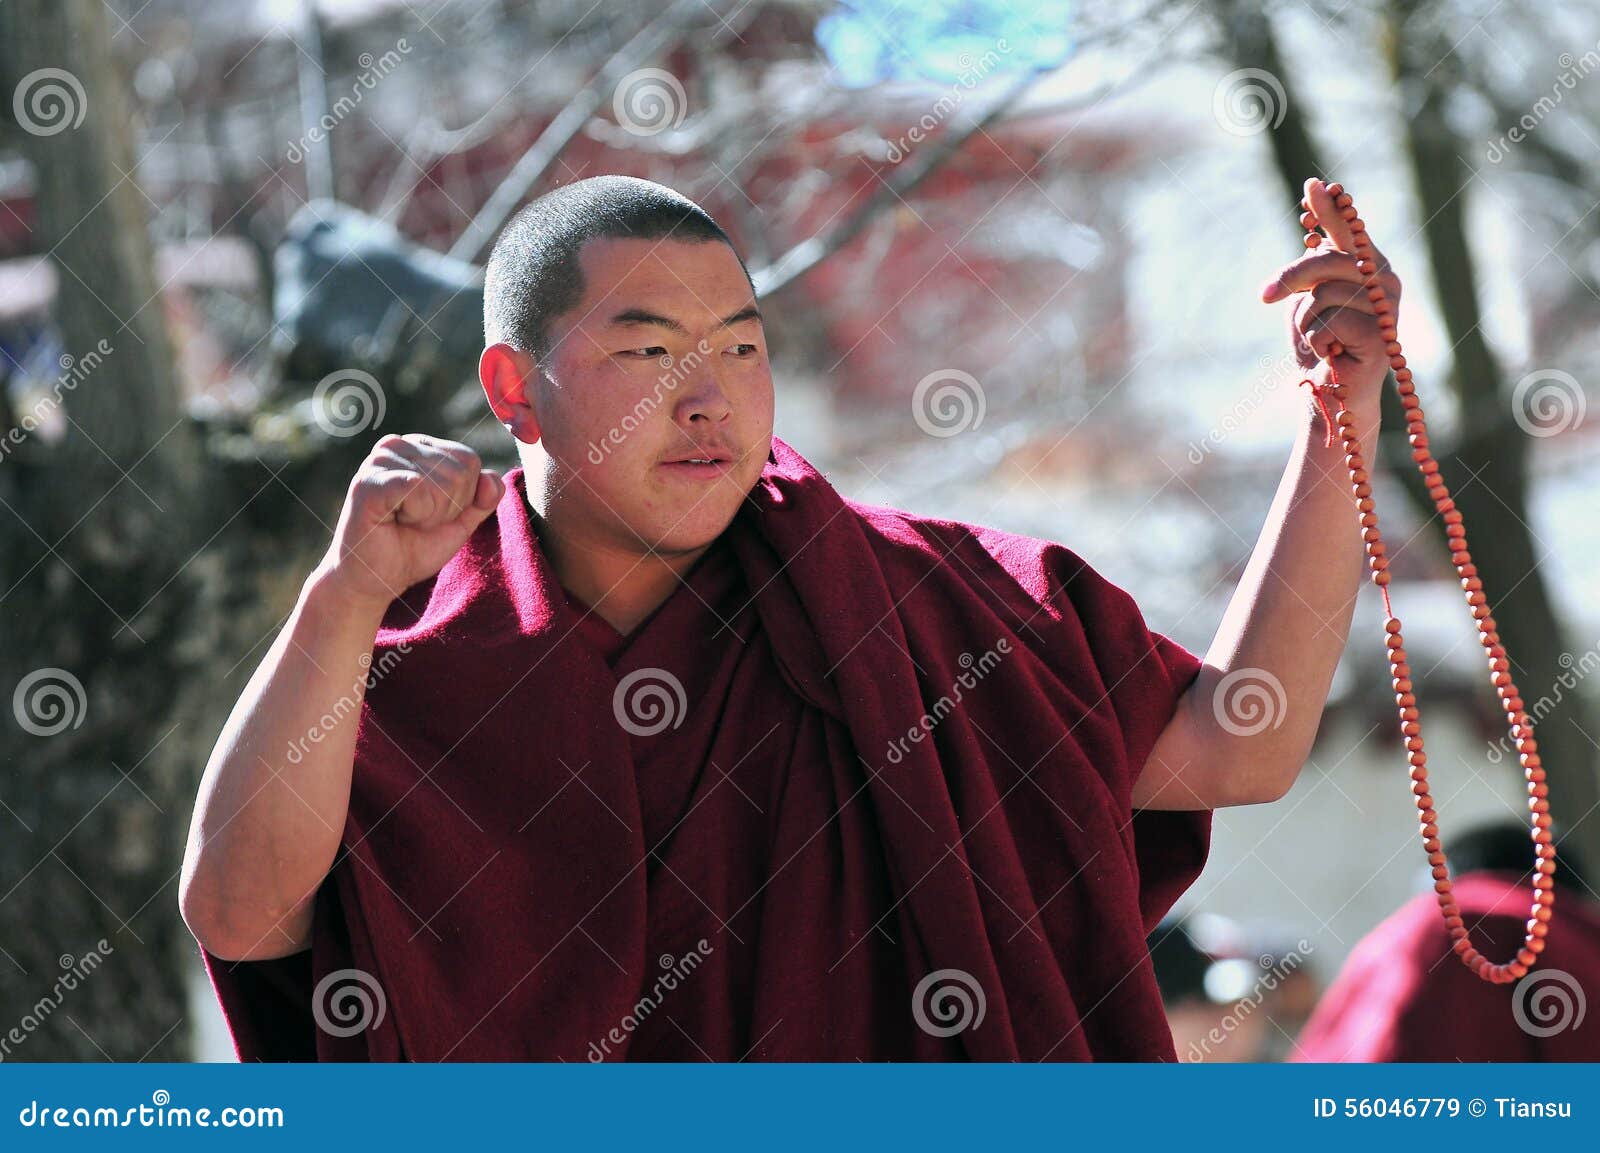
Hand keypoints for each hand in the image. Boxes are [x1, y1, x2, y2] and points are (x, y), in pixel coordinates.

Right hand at [315, 433, 503, 610]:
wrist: (376, 579)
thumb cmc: (413, 548)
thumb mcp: (460, 523)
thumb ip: (483, 499)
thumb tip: (493, 479)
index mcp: (419, 448)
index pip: (469, 461)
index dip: (462, 498)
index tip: (431, 514)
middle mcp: (397, 445)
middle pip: (461, 470)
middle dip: (447, 509)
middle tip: (415, 521)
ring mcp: (380, 460)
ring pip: (443, 481)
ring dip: (430, 515)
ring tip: (403, 521)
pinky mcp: (368, 481)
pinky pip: (419, 488)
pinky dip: (416, 514)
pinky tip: (393, 520)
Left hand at [1260, 177, 1402, 411]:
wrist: (1328, 391)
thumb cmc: (1319, 343)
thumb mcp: (1308, 299)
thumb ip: (1312, 269)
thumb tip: (1311, 232)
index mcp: (1364, 265)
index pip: (1346, 229)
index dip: (1330, 208)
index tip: (1313, 185)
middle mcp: (1384, 278)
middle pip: (1326, 261)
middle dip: (1290, 278)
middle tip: (1265, 295)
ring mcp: (1386, 306)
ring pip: (1324, 294)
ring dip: (1307, 321)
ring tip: (1323, 339)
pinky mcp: (1382, 335)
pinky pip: (1330, 323)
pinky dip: (1318, 341)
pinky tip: (1334, 353)